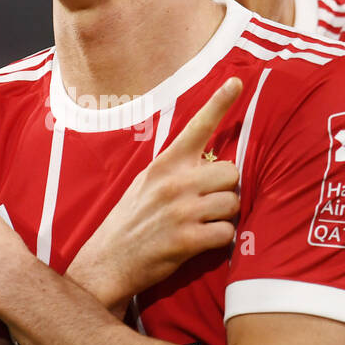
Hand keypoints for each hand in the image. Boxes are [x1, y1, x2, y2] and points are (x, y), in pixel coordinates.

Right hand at [70, 78, 242, 307]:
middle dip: (227, 189)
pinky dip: (221, 240)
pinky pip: (227, 232)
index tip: (237, 82)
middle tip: (209, 203)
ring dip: (225, 216)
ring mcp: (180, 211)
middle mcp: (174, 183)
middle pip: (231, 172)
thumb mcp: (146, 184)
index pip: (197, 127)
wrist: (106, 262)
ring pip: (233, 203)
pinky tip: (202, 242)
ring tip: (203, 224)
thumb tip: (212, 165)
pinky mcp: (186, 240)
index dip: (219, 103)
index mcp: (164, 165)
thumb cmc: (131, 222)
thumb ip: (177, 171)